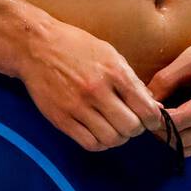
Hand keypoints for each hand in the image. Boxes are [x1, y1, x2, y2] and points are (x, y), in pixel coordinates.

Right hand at [17, 18, 165, 151]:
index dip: (154, 120)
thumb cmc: (76, 46)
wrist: (37, 46)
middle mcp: (97, 90)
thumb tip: (152, 105)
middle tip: (132, 123)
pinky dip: (100, 143)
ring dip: (118, 138)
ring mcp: (78, 106)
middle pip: (131, 127)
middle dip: (137, 129)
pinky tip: (99, 133)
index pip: (145, 108)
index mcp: (114, 71)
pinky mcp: (61, 119)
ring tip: (115, 128)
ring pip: (111, 139)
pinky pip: (89, 143)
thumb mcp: (109, 54)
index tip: (151, 120)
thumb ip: (131, 80)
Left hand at [145, 33, 190, 155]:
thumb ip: (168, 78)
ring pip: (189, 149)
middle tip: (149, 113)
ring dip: (172, 137)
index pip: (176, 123)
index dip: (155, 118)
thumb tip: (146, 99)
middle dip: (160, 129)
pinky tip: (179, 120)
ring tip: (162, 116)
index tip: (144, 106)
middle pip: (180, 140)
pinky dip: (185, 138)